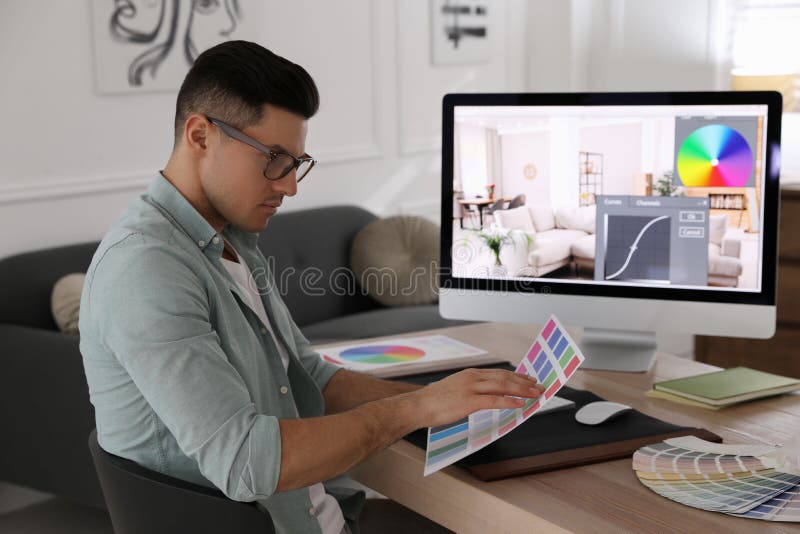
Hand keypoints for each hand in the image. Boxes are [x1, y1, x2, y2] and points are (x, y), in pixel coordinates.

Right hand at [407, 368, 544, 427]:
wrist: (418, 405)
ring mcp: (471, 388)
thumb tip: (485, 397)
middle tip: (538, 386)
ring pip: (502, 386)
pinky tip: (520, 404)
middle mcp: (473, 378)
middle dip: (524, 382)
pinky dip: (509, 401)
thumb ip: (471, 391)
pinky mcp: (469, 401)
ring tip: (535, 394)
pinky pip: (494, 401)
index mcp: (470, 374)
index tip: (528, 379)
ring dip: (522, 390)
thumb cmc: (434, 401)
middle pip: (504, 378)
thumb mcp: (455, 390)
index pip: (499, 373)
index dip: (516, 376)